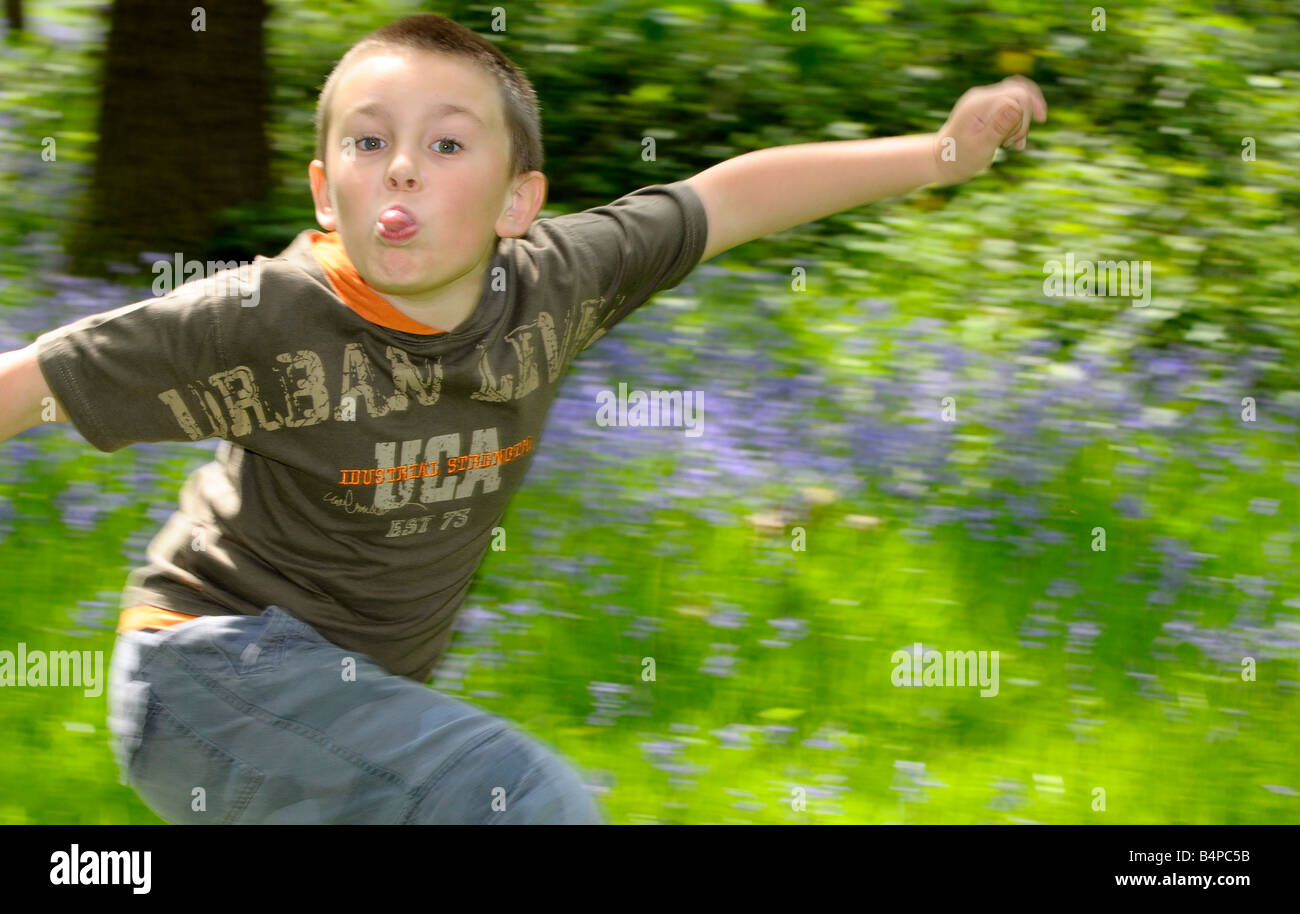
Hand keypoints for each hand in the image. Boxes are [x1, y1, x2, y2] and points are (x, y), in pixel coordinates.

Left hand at [932, 75, 1046, 186]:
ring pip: (1019, 100)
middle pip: (1021, 95)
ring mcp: (985, 101)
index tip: (1011, 142)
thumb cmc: (958, 158)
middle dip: (1023, 121)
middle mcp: (982, 96)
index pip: (1019, 95)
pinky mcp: (988, 108)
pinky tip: (1015, 143)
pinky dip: (1018, 124)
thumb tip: (1016, 106)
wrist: (941, 161)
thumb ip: (998, 127)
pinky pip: (1013, 107)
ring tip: (1009, 145)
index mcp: (979, 103)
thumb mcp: (981, 147)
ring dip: (1020, 124)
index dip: (1023, 118)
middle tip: (1009, 144)